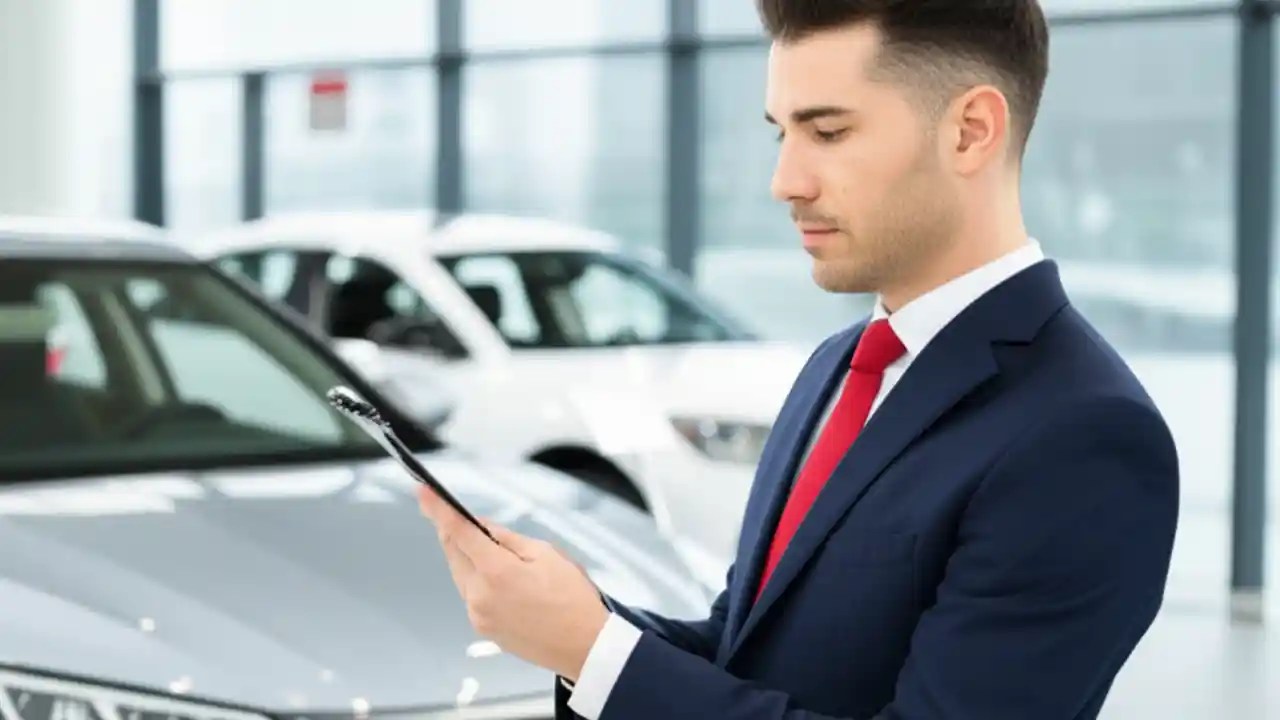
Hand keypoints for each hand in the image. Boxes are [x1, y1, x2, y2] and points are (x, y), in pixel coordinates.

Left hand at [417, 486, 608, 681]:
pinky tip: (505, 583)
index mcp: (497, 571)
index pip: (458, 531)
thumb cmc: (573, 599)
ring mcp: (478, 615)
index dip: (438, 510)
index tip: (423, 493)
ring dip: (470, 558)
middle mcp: (479, 595)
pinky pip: (471, 595)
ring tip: (502, 559)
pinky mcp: (482, 629)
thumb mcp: (546, 554)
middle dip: (457, 534)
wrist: (585, 646)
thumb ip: (507, 538)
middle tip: (468, 522)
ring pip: (461, 574)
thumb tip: (480, 527)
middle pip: (454, 553)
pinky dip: (479, 581)